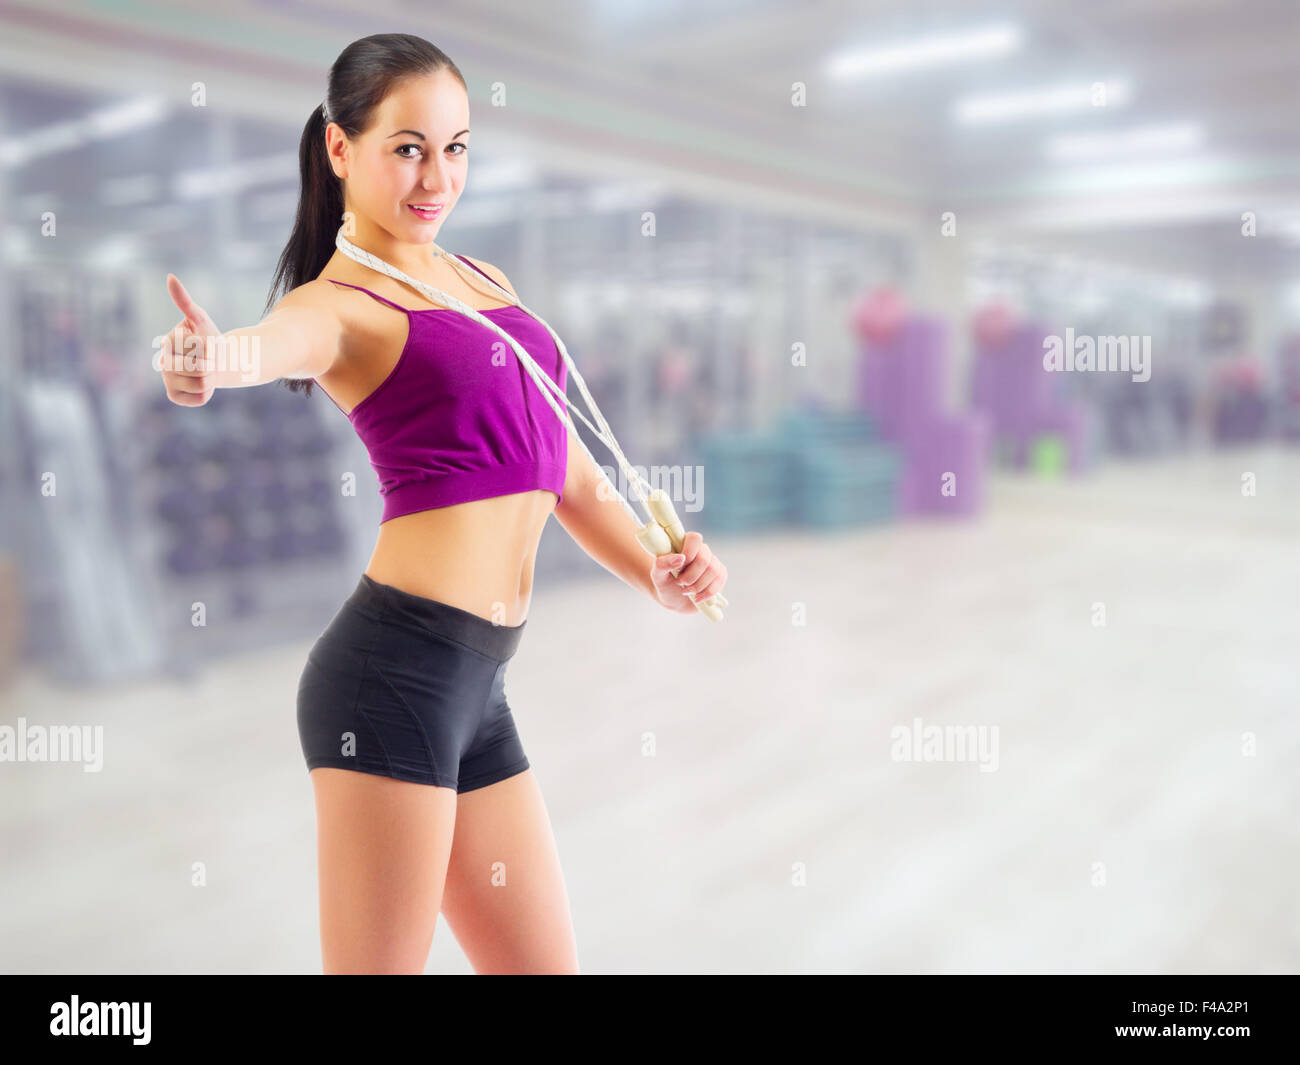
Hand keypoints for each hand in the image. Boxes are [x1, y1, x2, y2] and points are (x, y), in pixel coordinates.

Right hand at [156, 274, 221, 406]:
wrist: (217, 361)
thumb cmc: (208, 338)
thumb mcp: (200, 319)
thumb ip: (185, 301)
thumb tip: (170, 277)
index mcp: (167, 342)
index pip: (196, 348)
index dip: (211, 347)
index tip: (209, 344)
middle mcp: (162, 363)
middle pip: (199, 369)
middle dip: (213, 363)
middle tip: (210, 360)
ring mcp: (167, 381)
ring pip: (201, 384)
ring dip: (213, 377)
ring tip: (207, 371)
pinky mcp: (174, 396)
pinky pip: (201, 398)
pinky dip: (209, 391)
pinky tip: (204, 383)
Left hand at [650, 530, 726, 614]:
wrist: (674, 599)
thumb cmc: (665, 583)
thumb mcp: (657, 575)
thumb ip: (662, 564)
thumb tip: (680, 558)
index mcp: (685, 544)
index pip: (694, 538)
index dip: (689, 553)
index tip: (679, 568)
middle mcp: (701, 550)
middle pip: (704, 558)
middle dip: (691, 576)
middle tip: (679, 583)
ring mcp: (712, 562)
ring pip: (713, 570)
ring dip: (698, 586)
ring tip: (686, 591)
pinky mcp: (719, 575)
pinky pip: (720, 581)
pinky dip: (707, 593)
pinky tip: (697, 597)